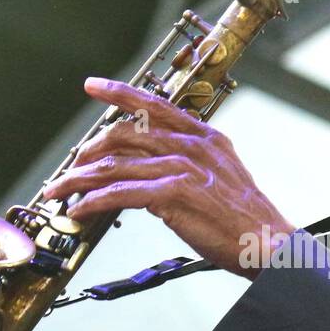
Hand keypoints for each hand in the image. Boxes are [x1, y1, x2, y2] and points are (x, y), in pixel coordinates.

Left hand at [41, 78, 295, 279]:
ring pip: (115, 165)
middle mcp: (192, 146)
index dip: (119, 92)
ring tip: (60, 191)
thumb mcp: (222, 177)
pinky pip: (121, 193)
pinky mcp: (175, 195)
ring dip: (80, 179)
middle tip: (71, 166)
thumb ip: (188, 165)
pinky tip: (81, 209)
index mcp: (205, 137)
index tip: (92, 86)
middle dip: (89, 150)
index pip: (153, 104)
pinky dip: (94, 201)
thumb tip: (149, 173)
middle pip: (125, 133)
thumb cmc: (245, 220)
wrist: (269, 244)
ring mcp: (183, 168)